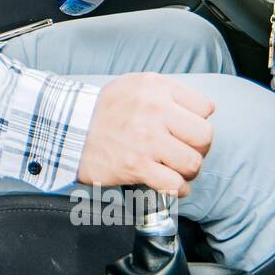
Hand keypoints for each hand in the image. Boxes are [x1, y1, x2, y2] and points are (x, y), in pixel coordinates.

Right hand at [76, 72, 214, 197]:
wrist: (68, 130)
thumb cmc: (103, 110)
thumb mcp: (133, 85)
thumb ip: (166, 92)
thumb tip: (202, 110)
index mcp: (156, 87)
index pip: (206, 108)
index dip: (197, 121)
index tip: (184, 129)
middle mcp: (154, 110)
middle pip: (205, 137)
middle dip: (198, 149)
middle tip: (183, 151)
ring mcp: (146, 140)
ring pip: (193, 163)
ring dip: (187, 171)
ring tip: (174, 168)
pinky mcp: (136, 166)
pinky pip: (175, 185)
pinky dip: (177, 189)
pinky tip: (169, 184)